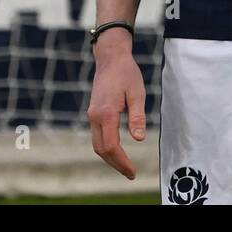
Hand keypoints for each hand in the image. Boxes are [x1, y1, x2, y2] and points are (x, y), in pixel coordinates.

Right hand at [87, 39, 146, 179]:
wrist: (110, 58)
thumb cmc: (126, 73)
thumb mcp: (137, 93)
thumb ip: (137, 117)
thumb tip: (139, 139)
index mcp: (106, 113)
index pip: (112, 146)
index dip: (122, 162)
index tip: (133, 171)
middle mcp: (95, 116)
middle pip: (102, 150)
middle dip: (116, 164)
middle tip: (131, 174)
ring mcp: (92, 115)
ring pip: (97, 145)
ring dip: (110, 158)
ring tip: (125, 167)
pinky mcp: (93, 113)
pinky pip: (97, 136)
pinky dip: (106, 148)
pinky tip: (117, 151)